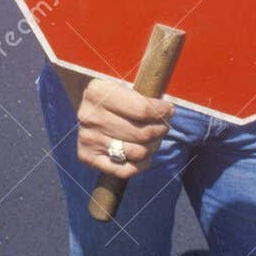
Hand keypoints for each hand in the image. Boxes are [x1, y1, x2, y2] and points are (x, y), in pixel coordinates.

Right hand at [57, 67, 174, 178]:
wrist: (85, 103)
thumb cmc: (112, 95)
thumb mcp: (123, 84)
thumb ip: (143, 97)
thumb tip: (168, 112)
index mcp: (98, 92)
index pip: (142, 110)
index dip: (162, 112)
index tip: (169, 110)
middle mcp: (90, 116)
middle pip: (141, 133)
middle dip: (160, 130)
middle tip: (163, 127)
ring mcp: (88, 138)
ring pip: (136, 152)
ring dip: (152, 147)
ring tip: (154, 140)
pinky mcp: (87, 156)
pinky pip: (124, 170)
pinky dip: (141, 165)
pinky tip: (145, 156)